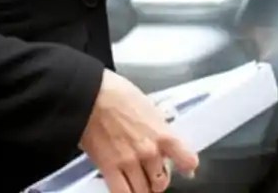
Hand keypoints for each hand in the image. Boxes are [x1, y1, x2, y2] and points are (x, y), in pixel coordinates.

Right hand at [79, 70, 198, 192]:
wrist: (91, 96)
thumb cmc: (118, 95)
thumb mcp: (149, 107)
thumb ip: (159, 127)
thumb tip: (164, 137)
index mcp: (163, 133)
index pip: (187, 159)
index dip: (186, 167)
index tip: (185, 169)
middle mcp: (150, 151)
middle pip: (161, 181)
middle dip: (158, 181)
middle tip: (152, 176)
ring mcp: (129, 162)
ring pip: (142, 191)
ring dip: (142, 190)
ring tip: (137, 184)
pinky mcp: (108, 168)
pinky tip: (125, 188)